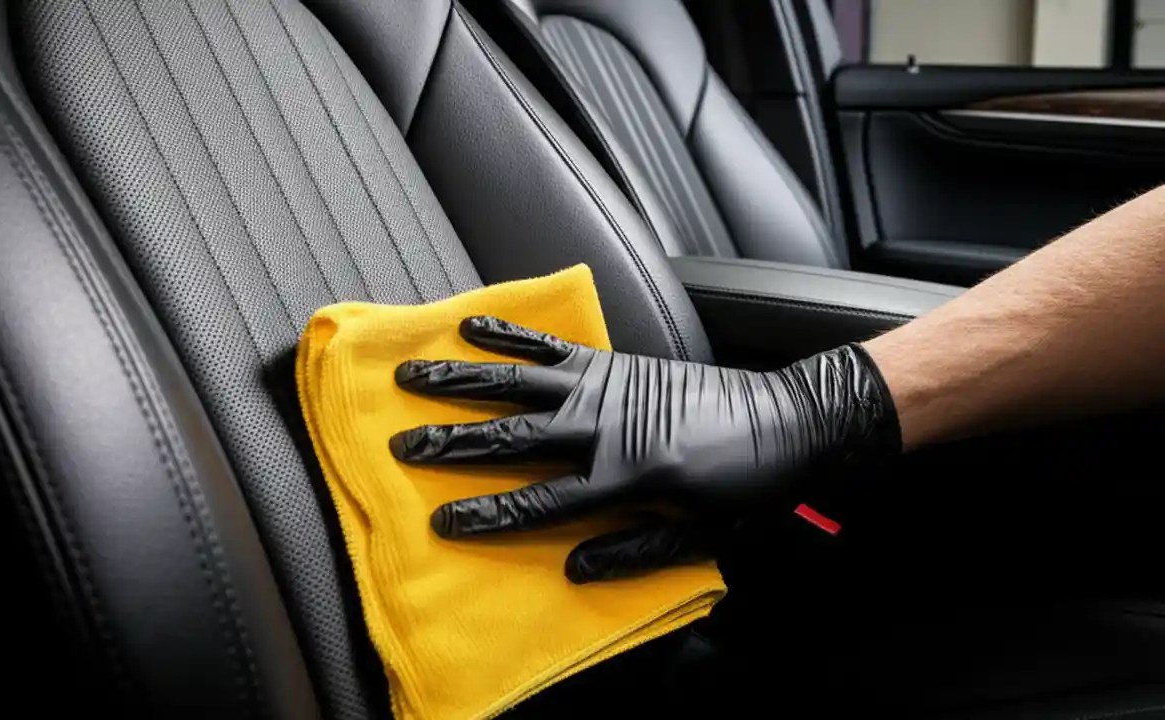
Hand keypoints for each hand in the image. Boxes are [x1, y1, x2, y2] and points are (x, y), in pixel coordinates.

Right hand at [391, 316, 898, 581]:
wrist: (786, 421)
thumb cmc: (743, 489)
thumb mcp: (699, 538)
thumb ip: (633, 552)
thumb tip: (569, 570)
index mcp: (621, 478)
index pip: (537, 504)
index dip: (485, 514)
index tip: (440, 520)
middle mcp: (602, 429)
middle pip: (510, 438)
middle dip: (450, 444)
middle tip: (399, 444)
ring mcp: (603, 389)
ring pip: (517, 384)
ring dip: (460, 380)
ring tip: (410, 374)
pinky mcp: (612, 363)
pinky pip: (550, 347)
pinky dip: (509, 336)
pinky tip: (470, 325)